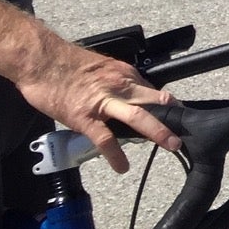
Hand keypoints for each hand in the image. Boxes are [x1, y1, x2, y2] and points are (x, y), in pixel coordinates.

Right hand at [13, 27, 178, 172]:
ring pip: (138, 117)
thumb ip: (118, 82)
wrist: (42, 61)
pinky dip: (115, 155)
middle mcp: (119, 85)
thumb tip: (130, 95)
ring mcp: (103, 102)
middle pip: (154, 101)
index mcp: (124, 73)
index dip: (165, 104)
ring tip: (172, 145)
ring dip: (158, 132)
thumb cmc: (67, 64)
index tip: (176, 114)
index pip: (151, 90)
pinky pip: (104, 138)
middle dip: (173, 116)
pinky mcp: (85, 117)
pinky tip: (122, 167)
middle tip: (187, 130)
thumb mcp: (101, 67)